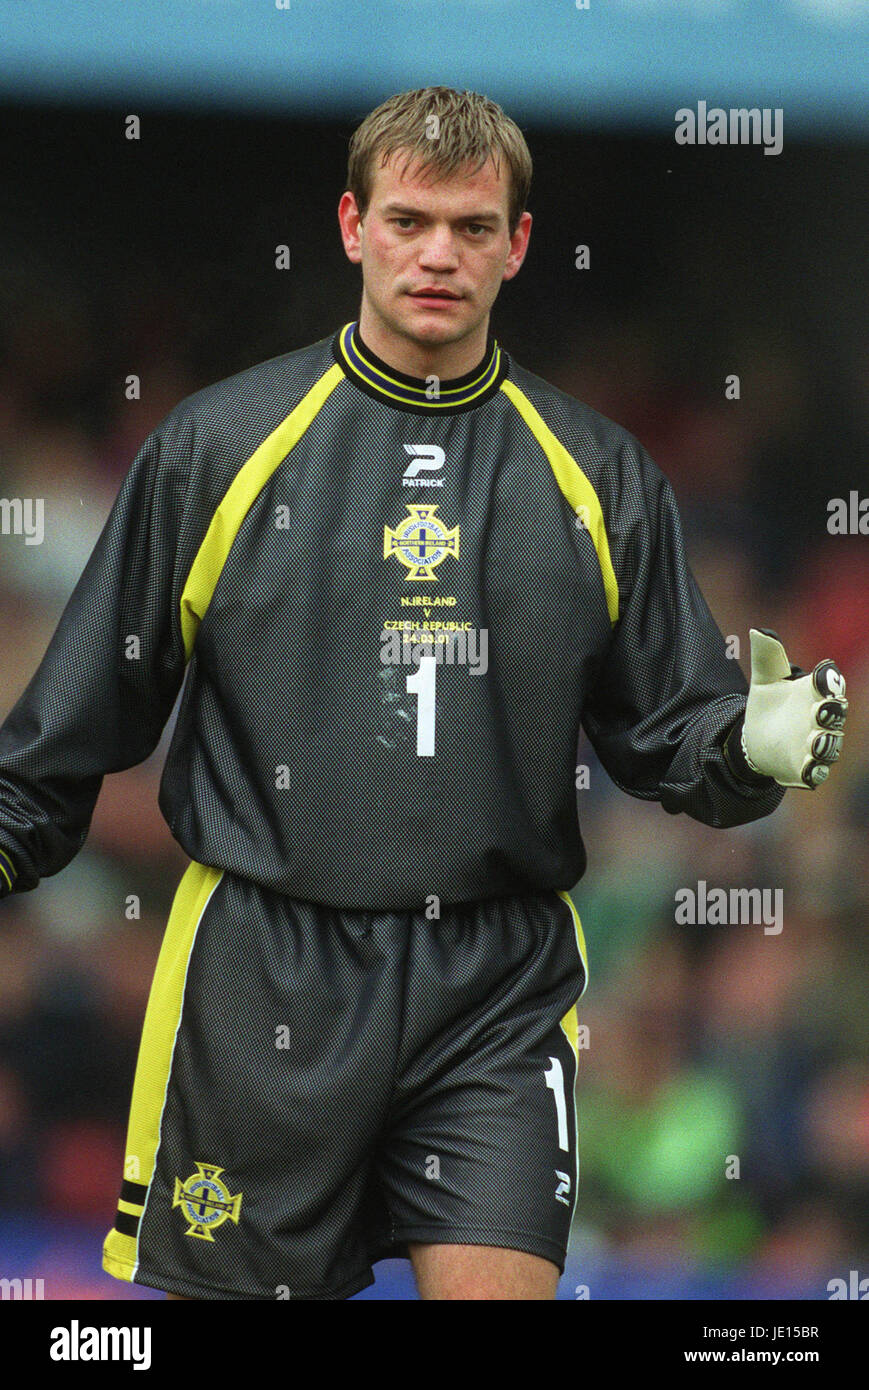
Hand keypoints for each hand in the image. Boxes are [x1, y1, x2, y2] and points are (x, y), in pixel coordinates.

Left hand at [742, 628, 847, 787]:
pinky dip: (813, 771)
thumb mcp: (764, 681)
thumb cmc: (770, 707)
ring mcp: (816, 744)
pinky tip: (806, 768)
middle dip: (831, 710)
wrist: (757, 741)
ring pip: (830, 744)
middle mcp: (821, 719)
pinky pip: (815, 772)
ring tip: (815, 740)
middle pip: (835, 713)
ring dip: (825, 743)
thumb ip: (766, 658)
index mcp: (816, 693)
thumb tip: (758, 631)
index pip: (830, 683)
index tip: (822, 673)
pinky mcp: (806, 768)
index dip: (829, 679)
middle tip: (821, 708)